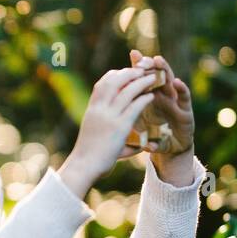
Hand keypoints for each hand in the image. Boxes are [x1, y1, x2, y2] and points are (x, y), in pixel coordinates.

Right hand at [64, 64, 171, 189]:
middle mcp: (99, 109)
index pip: (101, 84)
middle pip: (114, 81)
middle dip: (129, 73)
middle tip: (141, 71)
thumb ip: (106, 128)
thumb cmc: (88, 156)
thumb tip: (117, 130)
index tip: (125, 73)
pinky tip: (152, 96)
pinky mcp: (120, 127)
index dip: (114, 76)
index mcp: (92, 110)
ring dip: (141, 82)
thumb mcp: (94, 135)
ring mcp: (109, 117)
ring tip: (152, 78)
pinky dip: (144, 98)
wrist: (84, 166)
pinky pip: (135, 107)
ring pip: (127, 91)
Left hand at [125, 50, 194, 157]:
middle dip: (151, 64)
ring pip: (170, 82)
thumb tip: (113, 110)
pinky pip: (185, 99)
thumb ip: (131, 116)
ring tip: (159, 61)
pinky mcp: (186, 111)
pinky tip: (177, 83)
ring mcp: (175, 102)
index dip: (140, 67)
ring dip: (165, 70)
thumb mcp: (138, 126)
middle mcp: (164, 95)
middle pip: (157, 75)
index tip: (133, 54)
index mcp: (151, 97)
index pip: (144, 78)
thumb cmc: (154, 136)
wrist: (172, 149)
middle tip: (145, 56)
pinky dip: (182, 90)